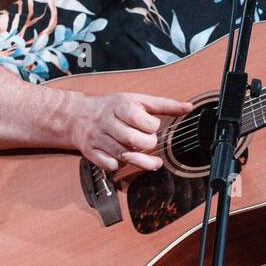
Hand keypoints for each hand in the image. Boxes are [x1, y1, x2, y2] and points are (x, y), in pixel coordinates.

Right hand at [69, 92, 192, 171]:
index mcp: (119, 106)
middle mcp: (106, 122)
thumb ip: (164, 105)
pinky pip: (109, 165)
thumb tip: (188, 107)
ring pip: (122, 155)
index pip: (140, 119)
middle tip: (149, 142)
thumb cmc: (112, 107)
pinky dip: (120, 165)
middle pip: (132, 140)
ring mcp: (97, 138)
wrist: (76, 114)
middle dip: (147, 144)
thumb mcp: (137, 99)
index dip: (151, 126)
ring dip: (140, 160)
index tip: (153, 125)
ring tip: (152, 161)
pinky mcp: (91, 152)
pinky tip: (126, 160)